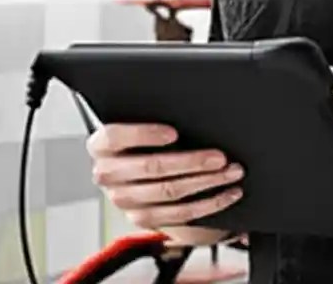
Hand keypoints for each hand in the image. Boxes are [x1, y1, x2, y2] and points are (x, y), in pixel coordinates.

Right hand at [86, 123, 244, 232]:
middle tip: (219, 157)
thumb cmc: (140, 141)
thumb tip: (190, 113)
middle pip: (151, 167)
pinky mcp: (142, 219)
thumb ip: (152, 118)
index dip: (145, 134)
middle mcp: (107, 174)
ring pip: (170, 191)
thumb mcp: (137, 125)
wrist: (130, 174)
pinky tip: (228, 193)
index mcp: (101, 145)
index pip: (116, 137)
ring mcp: (123, 200)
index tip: (174, 132)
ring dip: (207, 182)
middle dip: (191, 161)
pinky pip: (180, 214)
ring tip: (231, 172)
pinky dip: (209, 203)